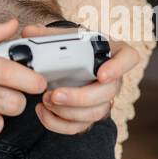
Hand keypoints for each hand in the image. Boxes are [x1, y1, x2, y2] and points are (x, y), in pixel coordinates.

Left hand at [17, 22, 139, 135]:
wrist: (71, 61)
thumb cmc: (73, 46)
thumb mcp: (63, 36)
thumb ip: (46, 34)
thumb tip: (28, 32)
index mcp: (112, 52)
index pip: (128, 58)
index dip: (118, 68)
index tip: (101, 75)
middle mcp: (113, 78)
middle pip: (108, 92)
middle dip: (80, 97)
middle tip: (55, 94)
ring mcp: (103, 99)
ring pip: (96, 113)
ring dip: (68, 112)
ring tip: (45, 101)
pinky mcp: (89, 115)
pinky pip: (81, 126)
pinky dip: (60, 123)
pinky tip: (43, 112)